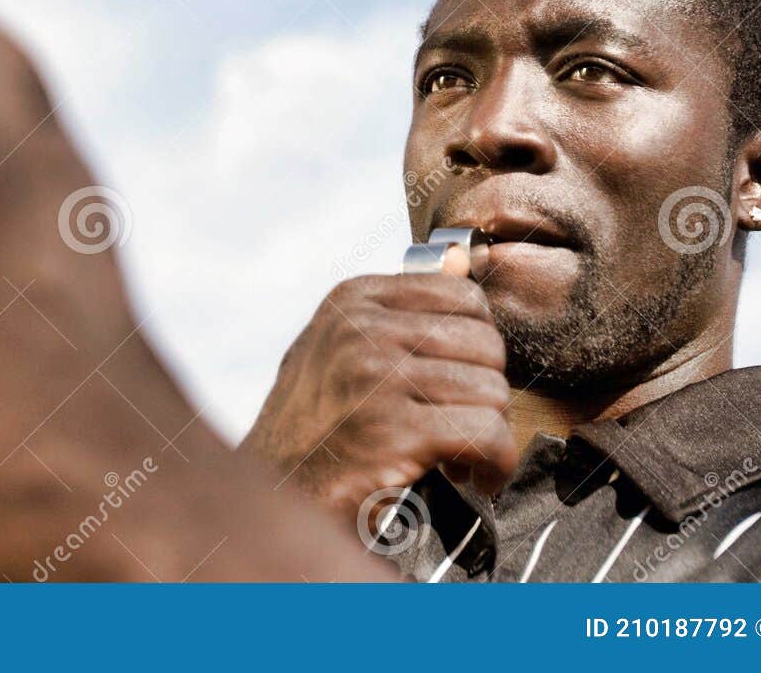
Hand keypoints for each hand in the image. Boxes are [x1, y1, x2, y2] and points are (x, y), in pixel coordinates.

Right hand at [238, 269, 518, 522]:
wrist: (268, 501)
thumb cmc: (309, 430)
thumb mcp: (339, 348)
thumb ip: (397, 308)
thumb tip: (458, 259)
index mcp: (354, 301)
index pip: (465, 298)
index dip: (478, 349)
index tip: (462, 385)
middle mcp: (363, 330)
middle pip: (486, 346)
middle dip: (486, 395)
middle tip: (463, 429)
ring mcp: (377, 378)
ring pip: (491, 392)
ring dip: (490, 435)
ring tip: (462, 457)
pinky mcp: (394, 432)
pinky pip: (485, 434)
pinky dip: (492, 464)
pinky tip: (470, 477)